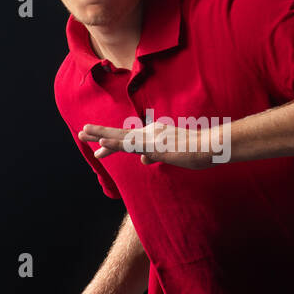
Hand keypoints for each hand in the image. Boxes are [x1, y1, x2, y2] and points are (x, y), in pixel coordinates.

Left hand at [78, 121, 217, 169]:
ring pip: (122, 137)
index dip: (111, 143)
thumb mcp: (172, 155)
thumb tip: (142, 160)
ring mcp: (151, 139)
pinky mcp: (155, 146)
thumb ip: (155, 155)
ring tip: (84, 133)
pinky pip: (132, 145)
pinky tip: (102, 144)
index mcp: (154, 135)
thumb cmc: (196, 152)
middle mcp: (150, 133)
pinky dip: (116, 144)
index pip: (128, 139)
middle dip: (100, 134)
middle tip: (81, 133)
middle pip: (120, 134)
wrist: (211, 147)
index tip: (96, 147)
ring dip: (102, 135)